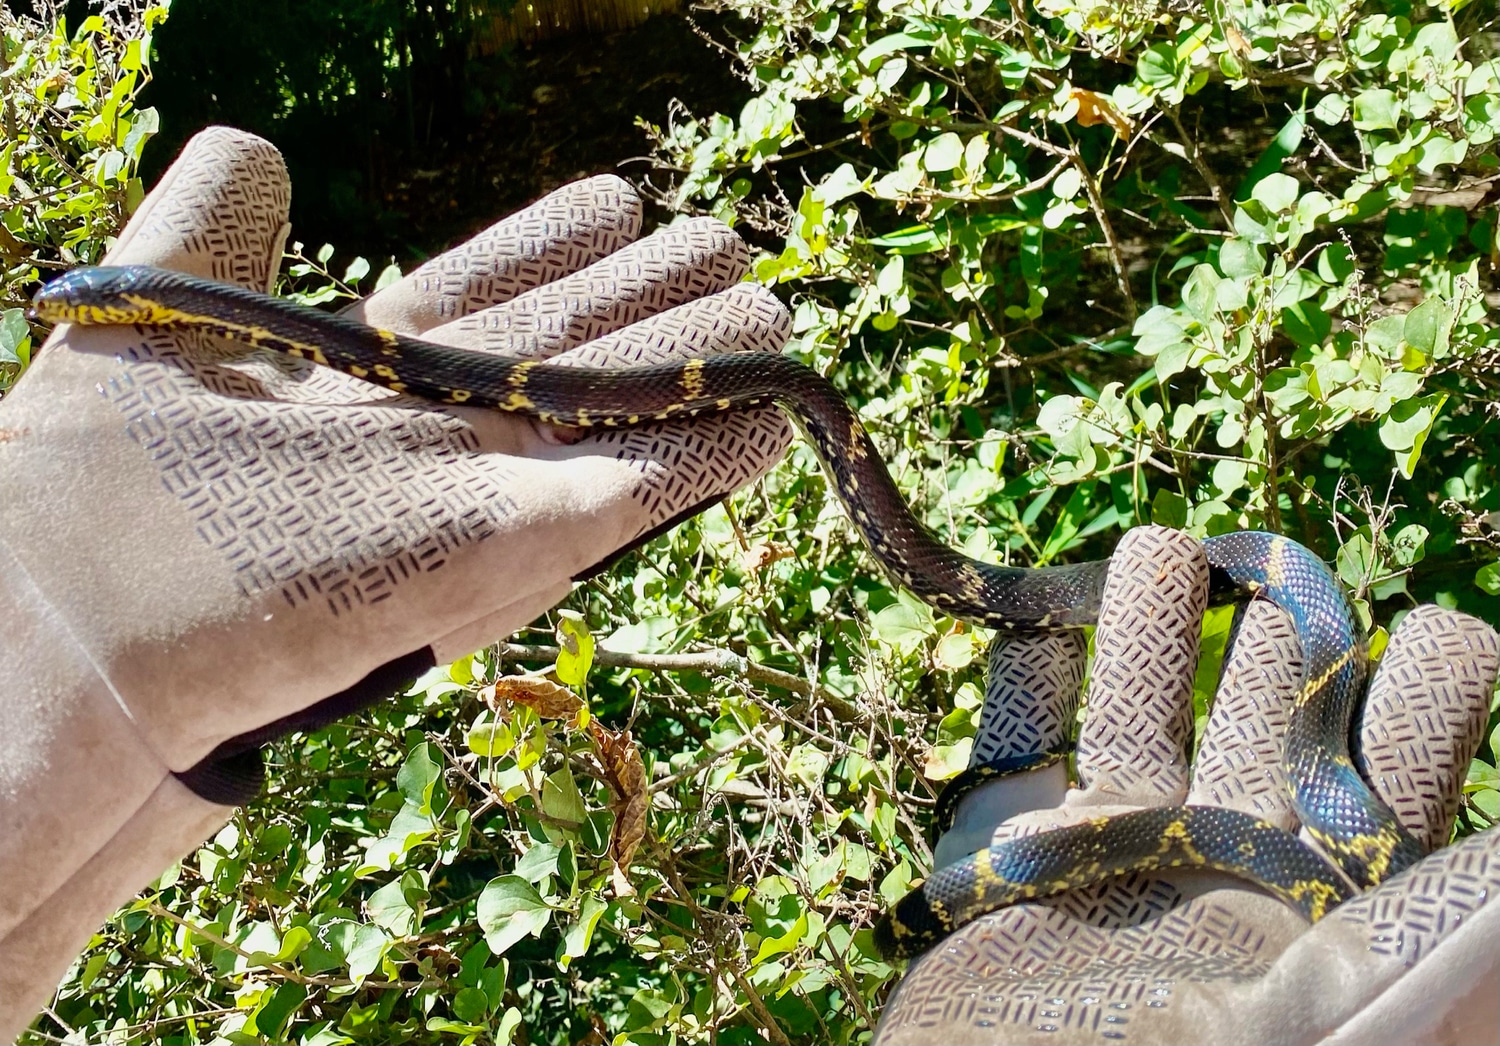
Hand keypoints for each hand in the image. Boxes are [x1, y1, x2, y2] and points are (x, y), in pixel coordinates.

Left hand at [0, 127, 791, 1036]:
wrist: (94, 619)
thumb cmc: (108, 471)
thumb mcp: (167, 318)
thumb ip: (216, 225)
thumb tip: (253, 146)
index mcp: (376, 364)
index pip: (491, 284)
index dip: (558, 241)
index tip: (618, 197)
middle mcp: (445, 424)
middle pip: (574, 340)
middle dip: (655, 292)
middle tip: (732, 244)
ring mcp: (489, 484)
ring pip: (619, 404)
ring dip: (700, 360)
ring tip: (769, 313)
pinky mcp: (525, 544)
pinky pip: (640, 488)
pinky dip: (706, 455)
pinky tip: (769, 418)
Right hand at [876, 527, 1499, 1045]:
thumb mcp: (1340, 1023)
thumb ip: (1434, 943)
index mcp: (1320, 907)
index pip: (1392, 769)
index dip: (1425, 693)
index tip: (1431, 636)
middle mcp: (1221, 866)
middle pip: (1264, 719)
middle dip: (1282, 632)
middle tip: (1278, 560)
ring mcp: (1108, 855)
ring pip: (1137, 713)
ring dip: (1149, 627)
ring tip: (1164, 548)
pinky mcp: (1000, 861)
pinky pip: (1014, 753)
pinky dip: (1021, 685)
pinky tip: (1035, 626)